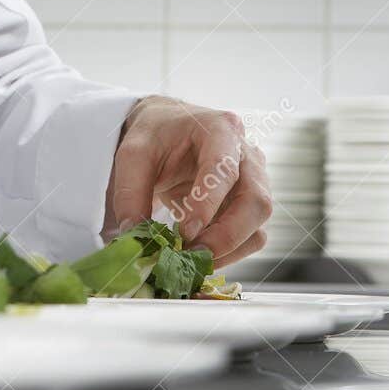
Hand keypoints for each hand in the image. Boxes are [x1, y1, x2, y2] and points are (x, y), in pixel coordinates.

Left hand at [104, 96, 271, 267]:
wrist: (169, 132)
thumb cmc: (158, 136)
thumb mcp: (134, 153)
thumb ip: (130, 191)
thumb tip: (133, 232)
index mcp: (222, 130)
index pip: (224, 169)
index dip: (207, 203)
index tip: (185, 232)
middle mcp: (248, 157)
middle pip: (257, 202)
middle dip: (226, 236)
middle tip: (190, 254)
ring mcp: (255, 183)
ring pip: (258, 225)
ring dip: (228, 250)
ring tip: (190, 259)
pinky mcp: (249, 208)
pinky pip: (251, 238)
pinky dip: (229, 254)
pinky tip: (199, 256)